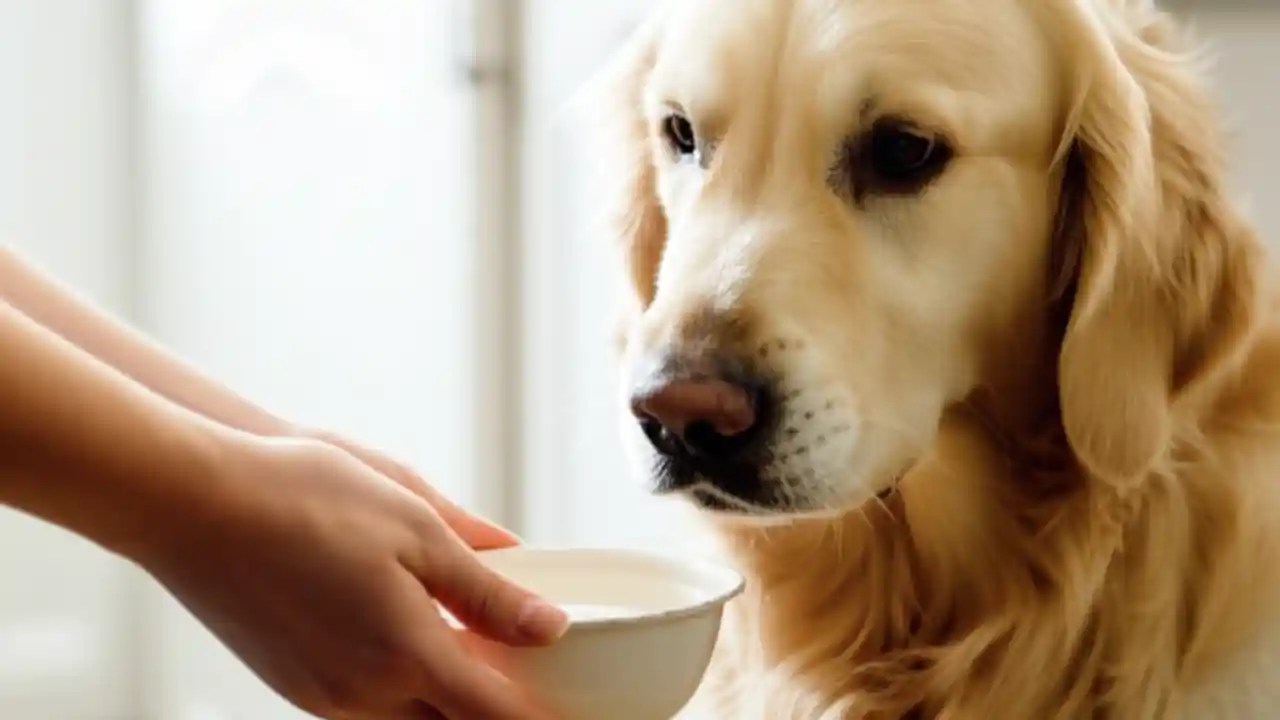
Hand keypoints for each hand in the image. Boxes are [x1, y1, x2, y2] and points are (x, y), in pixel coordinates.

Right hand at [133, 435, 566, 719]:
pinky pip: (365, 705)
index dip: (540, 719)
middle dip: (493, 708)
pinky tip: (409, 639)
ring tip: (472, 650)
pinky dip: (402, 685)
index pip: (495, 715)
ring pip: (407, 718)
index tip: (570, 713)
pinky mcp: (291, 683)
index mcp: (405, 654)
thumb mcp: (416, 527)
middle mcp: (363, 692)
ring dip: (446, 697)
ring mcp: (320, 695)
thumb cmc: (304, 499)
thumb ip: (486, 588)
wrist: (190, 502)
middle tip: (526, 671)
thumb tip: (547, 625)